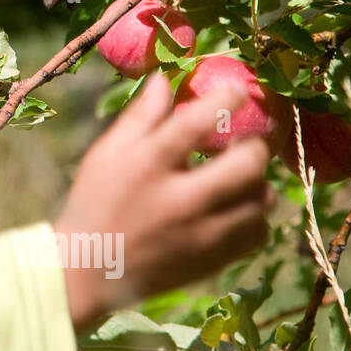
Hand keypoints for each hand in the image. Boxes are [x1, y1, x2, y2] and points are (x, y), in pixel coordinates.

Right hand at [52, 70, 275, 334]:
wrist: (90, 270)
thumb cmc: (96, 203)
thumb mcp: (107, 153)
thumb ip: (140, 117)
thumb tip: (165, 79)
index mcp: (149, 167)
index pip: (197, 123)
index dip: (227, 99)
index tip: (240, 89)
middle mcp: (181, 200)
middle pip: (247, 164)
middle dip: (255, 145)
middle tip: (245, 140)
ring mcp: (203, 234)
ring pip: (261, 199)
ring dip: (257, 181)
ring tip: (238, 174)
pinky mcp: (214, 260)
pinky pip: (258, 232)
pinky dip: (254, 214)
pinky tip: (235, 206)